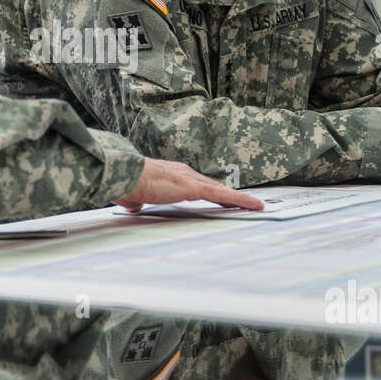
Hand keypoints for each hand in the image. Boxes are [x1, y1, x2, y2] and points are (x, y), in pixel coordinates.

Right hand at [113, 158, 263, 212]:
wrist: (124, 175)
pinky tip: (253, 206)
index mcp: (171, 175)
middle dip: (229, 196)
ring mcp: (190, 179)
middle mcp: (184, 173)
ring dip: (239, 199)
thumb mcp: (134, 195)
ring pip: (221, 191)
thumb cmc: (126, 184)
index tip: (221, 199)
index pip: (197, 185)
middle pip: (213, 186)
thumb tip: (134, 204)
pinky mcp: (193, 187)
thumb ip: (138, 200)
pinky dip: (239, 201)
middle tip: (245, 203)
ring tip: (256, 206)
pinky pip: (221, 196)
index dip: (211, 192)